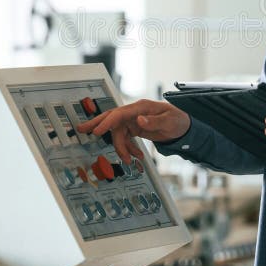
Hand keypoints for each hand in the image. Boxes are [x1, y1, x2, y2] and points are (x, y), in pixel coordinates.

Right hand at [76, 99, 190, 163]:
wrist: (183, 126)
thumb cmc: (178, 120)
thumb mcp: (169, 122)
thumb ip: (154, 122)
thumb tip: (139, 121)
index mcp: (141, 107)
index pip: (119, 113)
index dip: (107, 122)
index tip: (97, 131)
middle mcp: (135, 112)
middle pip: (111, 117)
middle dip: (97, 124)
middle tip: (82, 130)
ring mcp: (134, 120)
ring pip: (118, 133)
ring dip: (122, 147)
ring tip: (130, 159)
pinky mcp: (135, 128)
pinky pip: (126, 139)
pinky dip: (129, 148)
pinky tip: (136, 156)